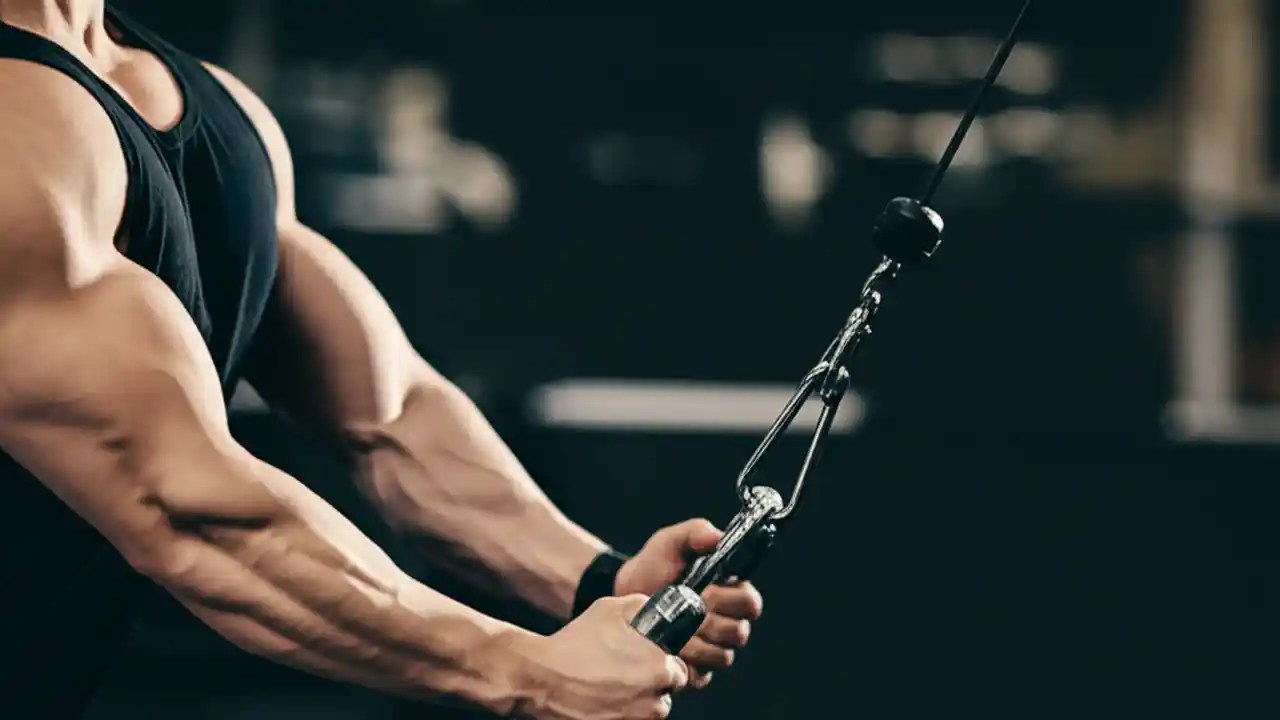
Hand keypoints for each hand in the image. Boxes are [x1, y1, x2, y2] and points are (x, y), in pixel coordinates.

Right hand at [514, 595, 688, 719]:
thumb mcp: (612, 609)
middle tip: (625, 670)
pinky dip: (619, 713)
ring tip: (610, 685)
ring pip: (648, 712)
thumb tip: (658, 612)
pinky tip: (600, 698)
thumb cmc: (576, 643)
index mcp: (661, 669)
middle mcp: (655, 701)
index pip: (681, 671)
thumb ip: (644, 609)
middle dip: (651, 683)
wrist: (540, 677)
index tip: (646, 658)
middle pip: (665, 694)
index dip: (663, 663)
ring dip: (637, 701)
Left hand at [614, 519, 764, 688]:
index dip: (731, 600)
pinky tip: (667, 649)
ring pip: (723, 657)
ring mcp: (711, 649)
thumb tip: (716, 538)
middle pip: (739, 633)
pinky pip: (702, 676)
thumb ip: (694, 532)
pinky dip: (686, 664)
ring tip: (672, 631)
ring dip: (697, 644)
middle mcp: (726, 623)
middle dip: (711, 622)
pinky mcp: (694, 670)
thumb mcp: (670, 542)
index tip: (705, 591)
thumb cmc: (650, 567)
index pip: (750, 603)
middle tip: (687, 612)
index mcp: (728, 592)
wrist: (620, 596)